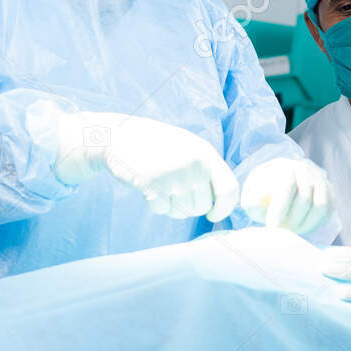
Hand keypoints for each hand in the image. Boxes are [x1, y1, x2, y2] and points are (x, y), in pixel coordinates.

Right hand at [53, 111, 239, 220]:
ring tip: (161, 185)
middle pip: (202, 206)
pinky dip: (155, 204)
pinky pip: (162, 210)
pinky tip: (148, 186)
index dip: (224, 208)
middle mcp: (193, 164)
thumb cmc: (158, 145)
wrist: (121, 137)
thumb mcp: (189, 148)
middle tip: (174, 191)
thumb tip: (223, 202)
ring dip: (171, 205)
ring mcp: (173, 175)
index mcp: (206, 154)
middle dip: (190, 206)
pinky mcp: (153, 185)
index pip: (229, 189)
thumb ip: (207, 170)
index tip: (214, 214)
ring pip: (182, 211)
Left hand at [238, 158, 333, 234]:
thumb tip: (257, 203)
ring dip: (306, 224)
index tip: (272, 227)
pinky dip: (316, 223)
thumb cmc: (264, 192)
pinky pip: (328, 211)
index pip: (286, 187)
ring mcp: (321, 181)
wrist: (282, 184)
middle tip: (282, 232)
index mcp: (285, 167)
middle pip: (304, 199)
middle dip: (292, 220)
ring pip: (320, 206)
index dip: (280, 209)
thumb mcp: (253, 195)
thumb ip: (253, 200)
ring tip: (292, 231)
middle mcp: (306, 171)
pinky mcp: (330, 193)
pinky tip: (303, 228)